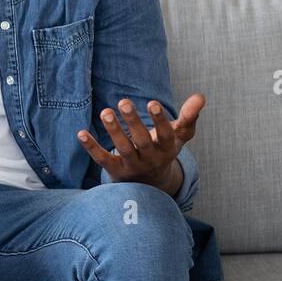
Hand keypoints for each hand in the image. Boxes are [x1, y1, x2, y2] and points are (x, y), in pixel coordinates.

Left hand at [78, 93, 205, 193]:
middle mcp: (150, 159)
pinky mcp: (115, 171)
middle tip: (123, 102)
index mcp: (167, 149)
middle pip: (142, 141)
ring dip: (113, 131)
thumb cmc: (163, 150)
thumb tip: (200, 96)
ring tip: (105, 112)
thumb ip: (189, 116)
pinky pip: (102, 159)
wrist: (150, 184)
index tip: (152, 102)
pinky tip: (81, 133)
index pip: (166, 135)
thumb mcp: (179, 136)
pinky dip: (91, 147)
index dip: (160, 120)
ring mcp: (132, 166)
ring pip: (123, 149)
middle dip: (133, 122)